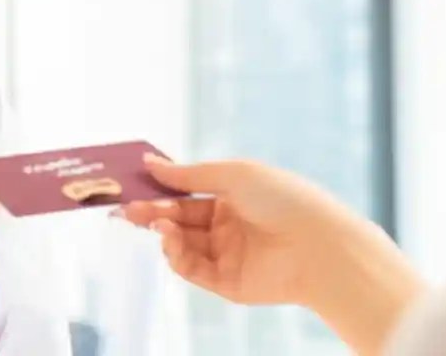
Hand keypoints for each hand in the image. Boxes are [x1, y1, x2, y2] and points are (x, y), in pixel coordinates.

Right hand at [118, 157, 422, 355]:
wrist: (319, 245)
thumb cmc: (283, 199)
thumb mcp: (234, 174)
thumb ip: (189, 174)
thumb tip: (150, 162)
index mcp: (233, 195)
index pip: (187, 191)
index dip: (160, 188)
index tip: (131, 184)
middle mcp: (229, 224)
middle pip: (179, 218)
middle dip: (153, 213)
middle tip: (125, 209)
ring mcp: (227, 253)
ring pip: (181, 244)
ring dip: (164, 233)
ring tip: (157, 225)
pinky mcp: (227, 282)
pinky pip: (192, 270)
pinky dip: (176, 256)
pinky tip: (171, 242)